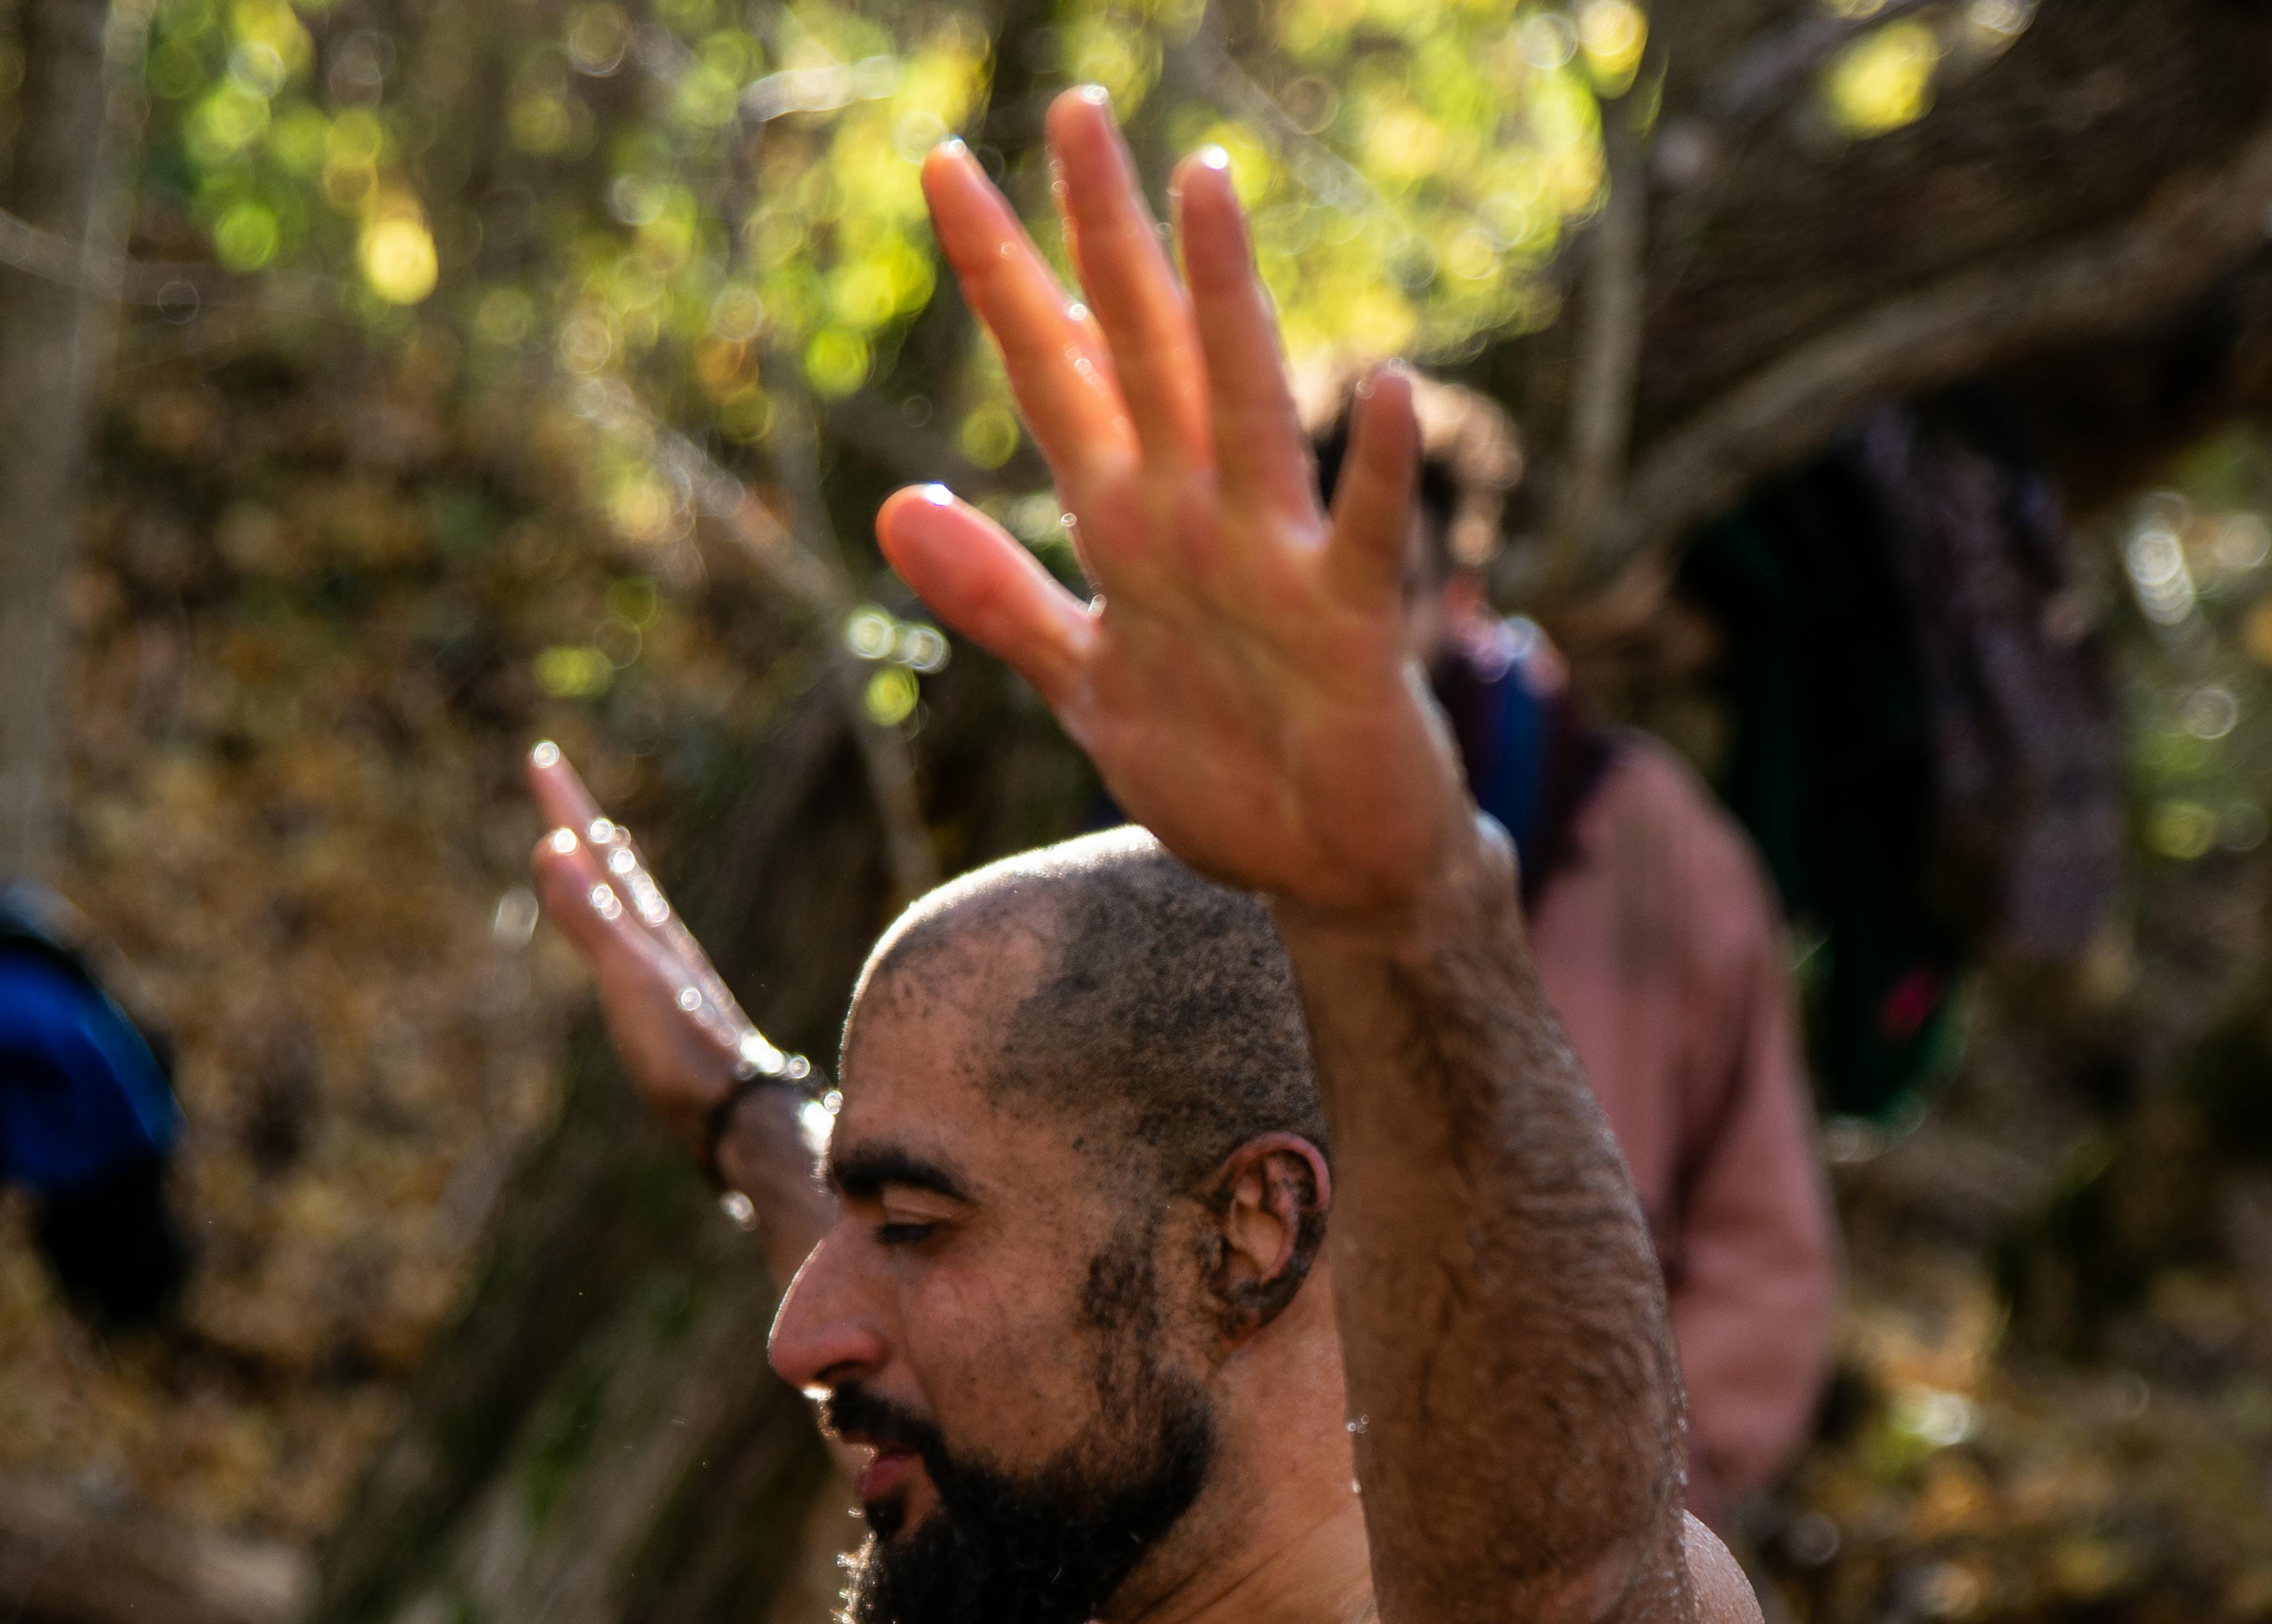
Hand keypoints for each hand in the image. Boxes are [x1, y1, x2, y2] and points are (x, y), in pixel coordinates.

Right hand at [523, 743, 800, 1156]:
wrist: (740, 1114)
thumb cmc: (682, 1052)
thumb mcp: (628, 980)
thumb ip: (592, 918)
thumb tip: (553, 846)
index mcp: (645, 927)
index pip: (597, 851)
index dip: (566, 805)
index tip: (540, 756)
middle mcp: (660, 940)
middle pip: (615, 865)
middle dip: (581, 823)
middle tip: (557, 784)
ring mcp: (670, 972)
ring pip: (634, 902)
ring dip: (611, 867)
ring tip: (604, 844)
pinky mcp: (674, 1008)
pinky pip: (642, 943)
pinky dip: (629, 921)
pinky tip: (638, 938)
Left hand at [875, 92, 1502, 929]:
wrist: (1332, 868)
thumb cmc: (1225, 769)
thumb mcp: (1084, 684)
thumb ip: (998, 599)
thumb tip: (900, 510)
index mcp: (1129, 527)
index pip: (1053, 373)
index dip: (999, 277)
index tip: (943, 170)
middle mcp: (1198, 519)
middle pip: (1140, 352)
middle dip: (1102, 236)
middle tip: (1072, 108)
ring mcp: (1274, 564)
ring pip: (1239, 408)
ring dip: (1224, 300)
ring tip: (1203, 185)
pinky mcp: (1346, 630)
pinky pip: (1358, 539)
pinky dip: (1365, 470)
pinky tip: (1371, 385)